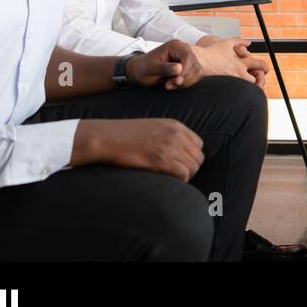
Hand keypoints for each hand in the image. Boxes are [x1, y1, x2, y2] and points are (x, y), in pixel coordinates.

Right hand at [72, 118, 204, 181]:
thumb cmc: (125, 135)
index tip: (181, 163)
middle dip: (190, 168)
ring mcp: (170, 147)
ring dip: (185, 176)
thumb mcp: (153, 127)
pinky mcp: (162, 160)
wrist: (107, 137)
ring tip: (172, 178)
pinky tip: (169, 181)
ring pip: (193, 167)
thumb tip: (179, 151)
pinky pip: (183, 174)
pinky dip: (180, 181)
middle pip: (198, 157)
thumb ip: (169, 135)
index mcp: (176, 125)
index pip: (198, 145)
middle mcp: (177, 134)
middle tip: (176, 174)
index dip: (191, 156)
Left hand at [126, 41, 203, 89]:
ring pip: (197, 71)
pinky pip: (195, 75)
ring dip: (186, 81)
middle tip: (169, 85)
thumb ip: (165, 68)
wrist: (140, 71)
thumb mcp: (150, 68)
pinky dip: (187, 82)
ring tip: (170, 85)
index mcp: (174, 46)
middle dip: (185, 78)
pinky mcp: (188, 67)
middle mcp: (183, 50)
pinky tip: (175, 84)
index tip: (177, 82)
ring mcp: (186, 58)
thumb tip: (179, 68)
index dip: (185, 70)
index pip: (188, 56)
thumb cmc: (143, 68)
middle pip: (195, 64)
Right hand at [195, 36, 268, 87]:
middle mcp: (239, 72)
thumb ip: (239, 42)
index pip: (260, 66)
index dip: (263, 68)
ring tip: (244, 85)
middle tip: (254, 80)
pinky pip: (235, 94)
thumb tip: (248, 43)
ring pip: (247, 88)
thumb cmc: (210, 52)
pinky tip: (233, 89)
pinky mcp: (225, 88)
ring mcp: (232, 81)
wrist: (196, 61)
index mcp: (242, 62)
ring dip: (247, 87)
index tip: (262, 70)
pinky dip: (237, 92)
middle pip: (256, 81)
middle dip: (257, 81)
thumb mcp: (227, 43)